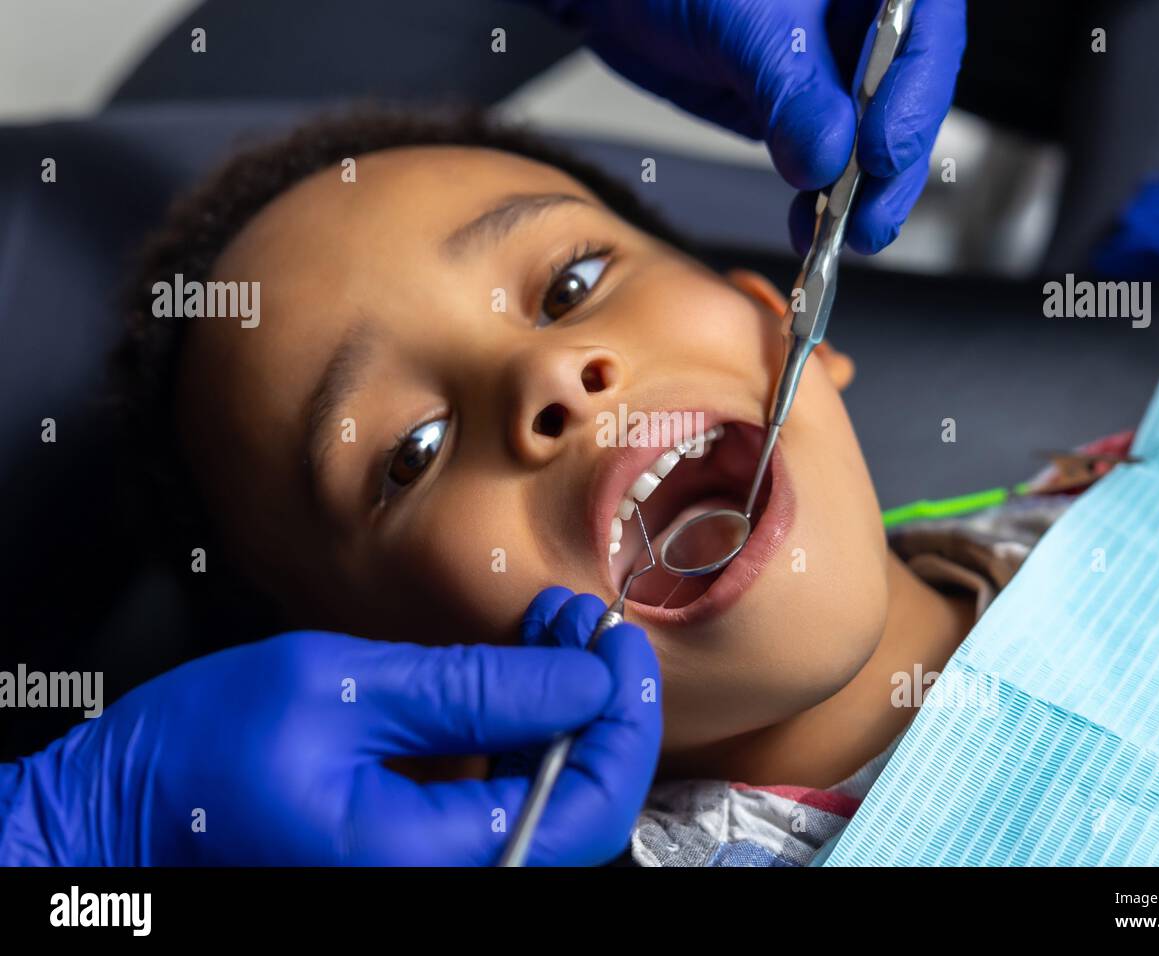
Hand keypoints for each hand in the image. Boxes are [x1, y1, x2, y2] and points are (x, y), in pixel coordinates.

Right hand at [0, 622, 659, 865]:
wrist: (121, 812)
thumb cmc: (201, 756)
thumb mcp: (340, 690)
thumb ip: (474, 690)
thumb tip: (584, 674)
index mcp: (426, 862)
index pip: (588, 807)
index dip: (623, 718)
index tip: (616, 639)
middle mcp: (442, 882)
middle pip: (581, 810)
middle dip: (600, 707)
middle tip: (582, 624)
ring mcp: (430, 873)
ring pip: (548, 805)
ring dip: (566, 714)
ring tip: (552, 634)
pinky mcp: (417, 855)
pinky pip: (501, 804)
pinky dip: (523, 734)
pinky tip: (513, 675)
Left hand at [538, 0, 965, 253]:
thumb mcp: (742, 23)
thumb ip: (793, 91)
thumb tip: (829, 160)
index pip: (927, 36)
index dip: (913, 99)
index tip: (882, 155)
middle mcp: (866, 20)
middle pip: (909, 96)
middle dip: (890, 165)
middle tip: (869, 218)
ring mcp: (838, 65)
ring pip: (873, 137)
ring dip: (859, 194)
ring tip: (840, 237)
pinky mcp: (805, 104)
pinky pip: (829, 157)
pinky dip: (821, 198)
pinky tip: (809, 227)